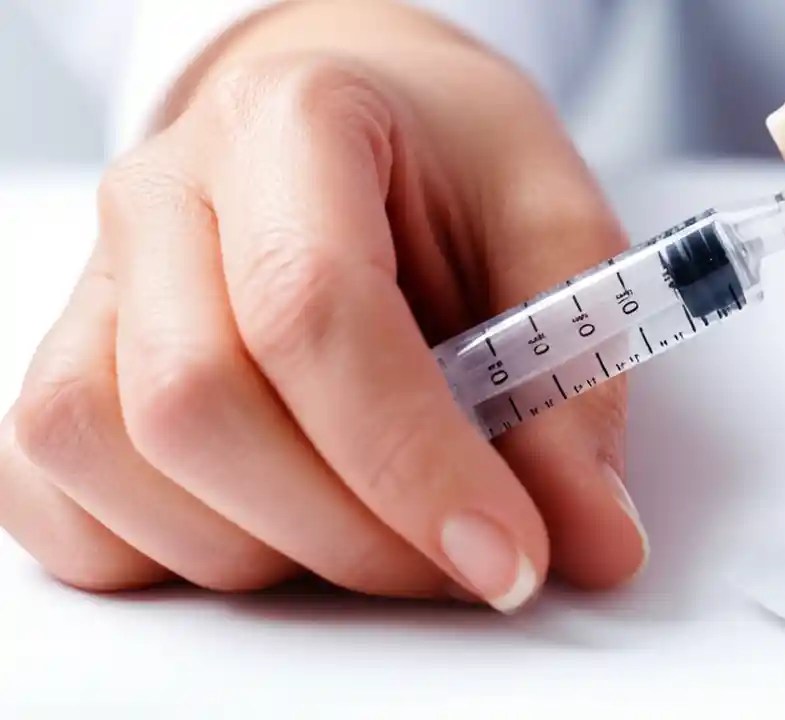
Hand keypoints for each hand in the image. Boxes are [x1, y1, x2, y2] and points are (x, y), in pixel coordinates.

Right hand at [0, 2, 645, 609]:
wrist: (358, 113)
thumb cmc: (456, 164)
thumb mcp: (555, 235)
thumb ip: (574, 388)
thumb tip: (592, 544)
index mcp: (293, 120)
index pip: (312, 310)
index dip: (411, 463)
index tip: (507, 557)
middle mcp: (165, 192)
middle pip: (195, 402)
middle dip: (349, 530)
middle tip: (463, 560)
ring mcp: (97, 278)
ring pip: (105, 458)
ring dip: (263, 550)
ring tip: (380, 533)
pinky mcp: (70, 359)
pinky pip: (56, 493)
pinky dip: (162, 555)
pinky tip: (277, 533)